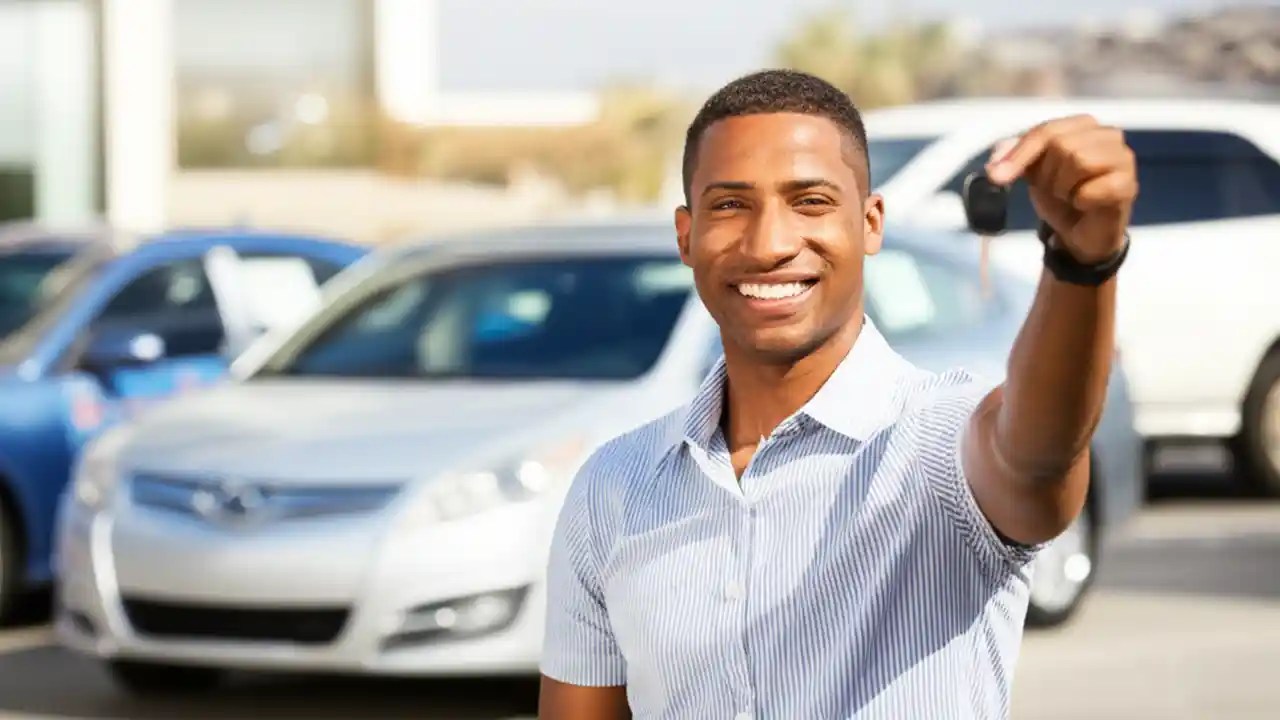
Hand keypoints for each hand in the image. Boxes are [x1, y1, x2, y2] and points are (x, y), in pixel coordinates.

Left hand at [986, 115, 1137, 263]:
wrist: (1082, 232)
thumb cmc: (1061, 195)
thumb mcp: (1031, 172)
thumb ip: (1014, 157)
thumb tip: (996, 160)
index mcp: (1082, 125)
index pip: (1046, 131)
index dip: (1019, 154)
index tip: (996, 176)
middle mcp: (1107, 134)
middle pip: (1061, 145)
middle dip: (1047, 175)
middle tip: (1054, 190)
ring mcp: (1123, 158)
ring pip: (1079, 161)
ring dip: (1063, 187)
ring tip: (1070, 196)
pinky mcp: (1128, 184)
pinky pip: (1092, 189)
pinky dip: (1080, 201)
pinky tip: (1085, 205)